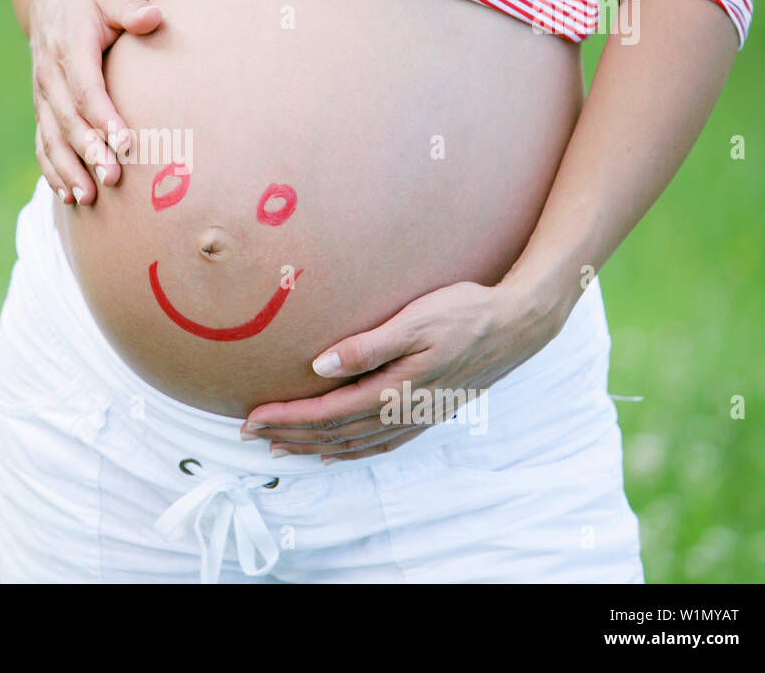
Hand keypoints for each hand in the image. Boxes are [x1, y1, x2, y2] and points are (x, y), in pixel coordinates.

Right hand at [27, 0, 161, 204]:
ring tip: (89, 197)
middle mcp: (50, 76)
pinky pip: (42, 144)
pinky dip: (53, 171)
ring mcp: (42, 96)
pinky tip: (69, 195)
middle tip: (113, 179)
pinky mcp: (41, 110)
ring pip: (52, 138)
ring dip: (68, 169)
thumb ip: (130, 8)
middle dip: (89, 152)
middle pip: (69, 120)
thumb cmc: (89, 3)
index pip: (86, 89)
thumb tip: (153, 18)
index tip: (125, 143)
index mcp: (68, 48)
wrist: (47, 2)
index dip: (103, 117)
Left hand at [240, 280, 571, 461]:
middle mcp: (402, 411)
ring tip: (280, 446)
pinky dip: (350, 452)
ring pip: (353, 443)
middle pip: (333, 433)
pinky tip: (334, 452)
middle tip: (248, 434)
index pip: (326, 412)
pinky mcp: (425, 413)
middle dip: (289, 435)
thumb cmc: (464, 313)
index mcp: (394, 389)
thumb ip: (367, 346)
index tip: (250, 418)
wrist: (516, 325)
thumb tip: (320, 366)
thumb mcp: (415, 320)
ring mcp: (415, 417)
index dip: (286, 418)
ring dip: (313, 447)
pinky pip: (378, 444)